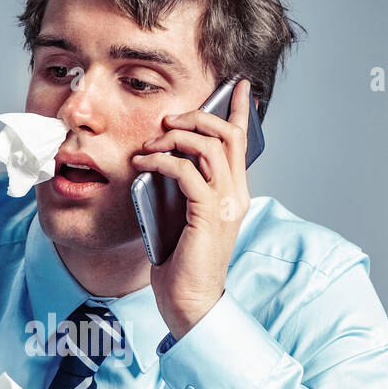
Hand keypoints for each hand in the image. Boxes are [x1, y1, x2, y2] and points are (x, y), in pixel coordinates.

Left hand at [132, 79, 252, 340]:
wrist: (190, 301)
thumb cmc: (182, 265)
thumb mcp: (185, 218)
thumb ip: (186, 190)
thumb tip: (166, 162)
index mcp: (234, 194)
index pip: (243, 143)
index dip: (240, 111)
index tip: (237, 86)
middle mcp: (235, 195)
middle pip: (227, 135)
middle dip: (197, 118)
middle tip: (170, 120)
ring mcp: (224, 204)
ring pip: (209, 147)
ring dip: (176, 138)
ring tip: (151, 145)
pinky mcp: (206, 214)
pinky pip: (186, 171)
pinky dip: (163, 161)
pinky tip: (144, 164)